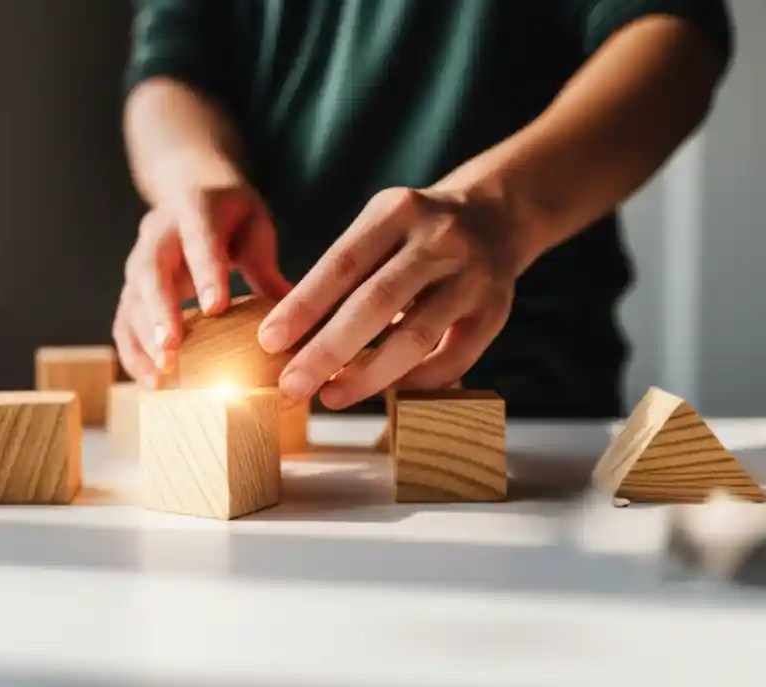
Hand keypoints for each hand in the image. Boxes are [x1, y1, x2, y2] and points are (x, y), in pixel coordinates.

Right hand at [113, 184, 291, 385]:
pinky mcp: (131, 288)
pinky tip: (151, 380)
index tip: (215, 307)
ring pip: (131, 300)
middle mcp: (158, 234)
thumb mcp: (254, 226)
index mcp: (195, 209)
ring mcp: (139, 261)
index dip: (205, 273)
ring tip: (161, 376)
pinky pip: (123, 320)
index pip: (199, 240)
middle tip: (171, 349)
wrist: (188, 191)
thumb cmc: (229, 216)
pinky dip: (133, 352)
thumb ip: (264, 266)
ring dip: (143, 339)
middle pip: (151, 272)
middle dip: (159, 312)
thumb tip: (293, 311)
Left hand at [258, 187, 519, 408]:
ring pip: (416, 336)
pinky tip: (385, 391)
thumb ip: (343, 274)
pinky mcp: (496, 311)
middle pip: (377, 302)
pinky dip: (415, 379)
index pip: (342, 263)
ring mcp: (472, 275)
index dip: (304, 305)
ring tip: (330, 396)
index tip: (269, 341)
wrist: (496, 216)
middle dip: (328, 349)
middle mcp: (439, 239)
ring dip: (368, 374)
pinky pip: (454, 358)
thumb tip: (287, 337)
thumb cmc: (416, 234)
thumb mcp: (380, 228)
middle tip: (292, 384)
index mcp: (397, 211)